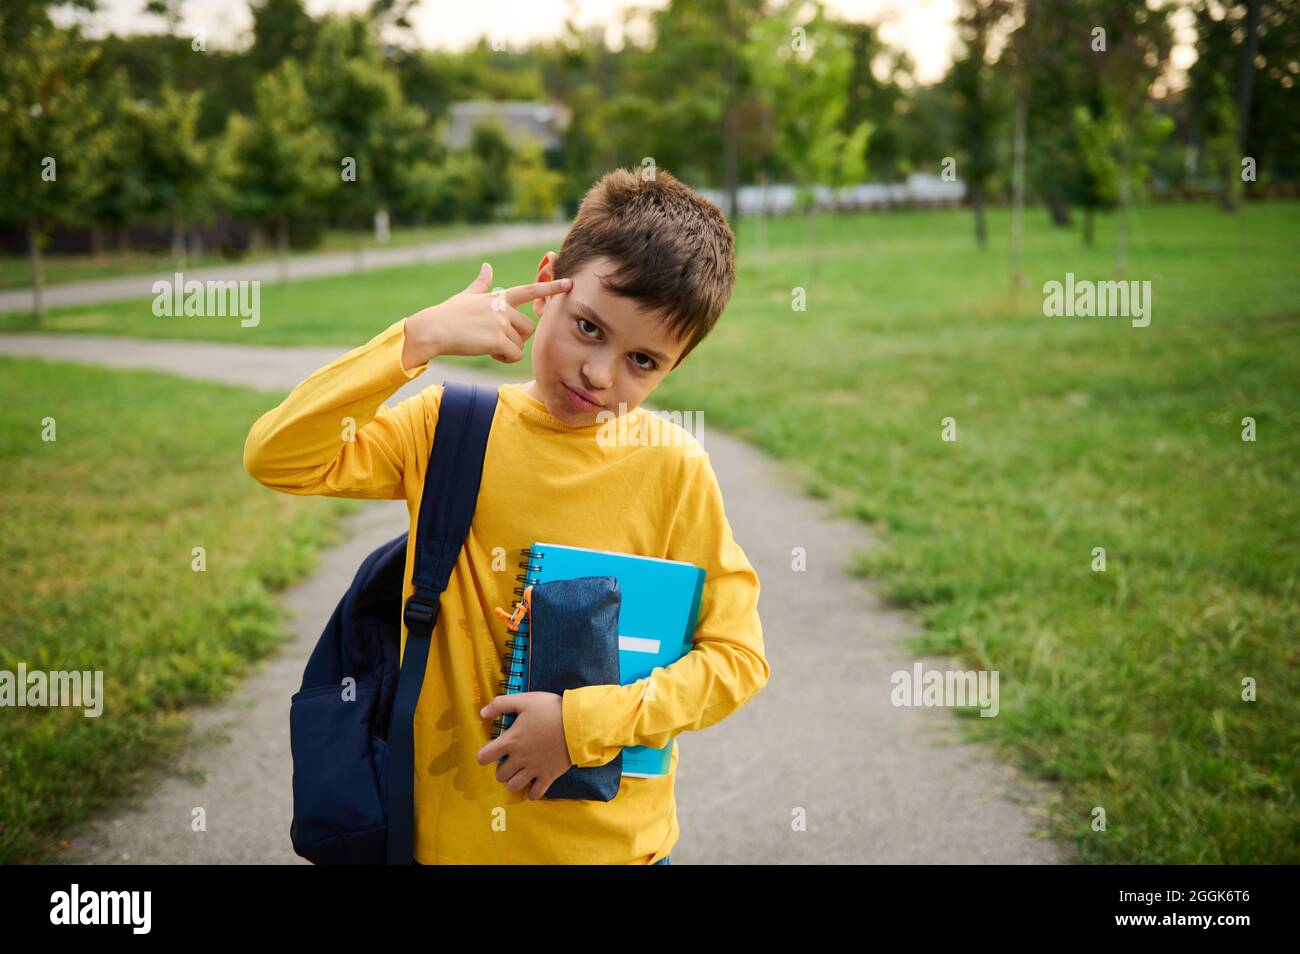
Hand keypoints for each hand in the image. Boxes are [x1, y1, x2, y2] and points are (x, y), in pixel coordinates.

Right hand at [402, 262, 571, 369]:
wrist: (431, 330)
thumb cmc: (446, 315)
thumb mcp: (467, 296)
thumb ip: (482, 284)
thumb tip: (487, 266)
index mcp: (498, 297)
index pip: (529, 290)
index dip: (550, 288)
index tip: (569, 283)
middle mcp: (502, 307)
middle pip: (528, 328)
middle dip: (516, 339)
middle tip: (495, 341)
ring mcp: (500, 322)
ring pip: (520, 344)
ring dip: (508, 350)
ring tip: (488, 346)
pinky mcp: (497, 339)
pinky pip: (514, 355)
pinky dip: (504, 359)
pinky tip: (489, 354)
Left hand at [476, 692, 572, 799]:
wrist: (578, 723)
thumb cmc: (550, 710)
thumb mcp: (524, 700)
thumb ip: (500, 704)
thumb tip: (482, 713)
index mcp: (510, 741)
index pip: (484, 757)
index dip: (484, 754)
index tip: (492, 749)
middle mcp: (519, 759)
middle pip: (499, 775)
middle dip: (501, 768)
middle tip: (509, 760)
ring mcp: (534, 770)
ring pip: (513, 787)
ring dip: (513, 781)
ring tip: (520, 772)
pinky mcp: (548, 776)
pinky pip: (535, 794)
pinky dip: (531, 792)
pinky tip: (533, 783)